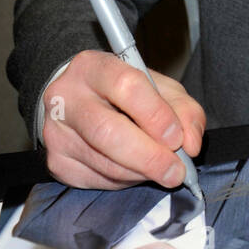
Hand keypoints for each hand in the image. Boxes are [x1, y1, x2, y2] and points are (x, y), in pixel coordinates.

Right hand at [41, 50, 204, 189]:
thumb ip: (183, 110)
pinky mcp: (56, 161)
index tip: (177, 138)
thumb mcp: (159, 88)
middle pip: (108, 132)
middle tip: (176, 171)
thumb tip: (191, 144)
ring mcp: (56, 131)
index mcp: (94, 67)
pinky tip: (134, 170)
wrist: (76, 101)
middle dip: (149, 157)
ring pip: (104, 163)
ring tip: (160, 169)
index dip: (156, 116)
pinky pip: (97, 180)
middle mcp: (67, 97)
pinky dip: (124, 181)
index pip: (126, 87)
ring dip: (141, 173)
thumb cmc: (122, 93)